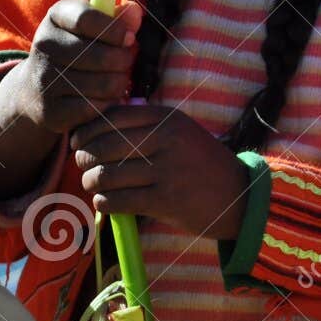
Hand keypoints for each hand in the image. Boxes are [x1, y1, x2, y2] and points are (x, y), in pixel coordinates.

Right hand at [0, 0, 140, 137]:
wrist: (35, 90)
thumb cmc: (75, 51)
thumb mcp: (90, 29)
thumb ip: (115, 19)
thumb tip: (135, 11)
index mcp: (56, 17)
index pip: (87, 18)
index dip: (115, 29)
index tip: (129, 38)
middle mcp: (45, 44)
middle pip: (102, 55)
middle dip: (124, 61)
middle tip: (126, 64)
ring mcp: (46, 78)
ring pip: (104, 84)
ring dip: (119, 84)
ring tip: (117, 81)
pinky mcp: (52, 109)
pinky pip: (96, 108)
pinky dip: (107, 104)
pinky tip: (104, 98)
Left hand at [71, 104, 252, 238]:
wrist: (242, 198)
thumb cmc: (204, 166)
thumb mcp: (182, 133)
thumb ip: (146, 126)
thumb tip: (96, 129)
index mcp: (168, 118)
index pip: (111, 117)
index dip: (87, 130)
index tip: (79, 142)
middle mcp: (166, 140)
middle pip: (104, 145)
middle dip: (85, 158)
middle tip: (84, 167)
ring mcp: (167, 170)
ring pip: (107, 174)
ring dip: (92, 183)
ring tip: (93, 186)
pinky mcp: (166, 200)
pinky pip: (119, 200)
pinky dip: (105, 203)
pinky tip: (107, 203)